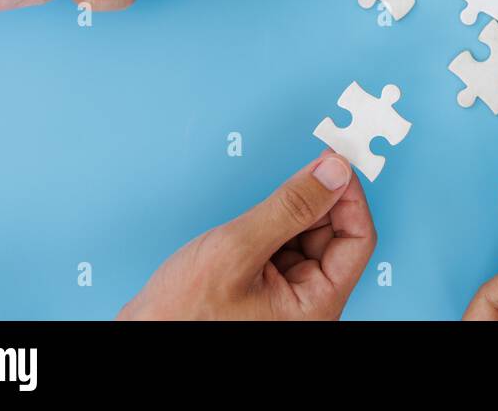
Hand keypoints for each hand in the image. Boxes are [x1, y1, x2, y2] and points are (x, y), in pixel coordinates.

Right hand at [120, 153, 375, 319]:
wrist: (141, 336)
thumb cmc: (180, 315)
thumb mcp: (237, 249)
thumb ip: (290, 207)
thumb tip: (334, 172)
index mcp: (315, 305)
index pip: (357, 240)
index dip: (349, 196)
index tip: (337, 161)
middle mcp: (308, 304)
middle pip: (335, 236)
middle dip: (320, 199)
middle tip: (310, 163)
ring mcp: (287, 298)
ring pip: (308, 238)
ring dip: (294, 211)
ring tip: (267, 204)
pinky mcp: (266, 290)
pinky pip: (285, 247)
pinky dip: (276, 225)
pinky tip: (256, 219)